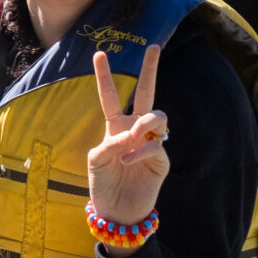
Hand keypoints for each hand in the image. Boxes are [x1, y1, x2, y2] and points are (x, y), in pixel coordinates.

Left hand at [86, 44, 168, 229]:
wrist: (117, 211)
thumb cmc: (102, 185)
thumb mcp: (96, 161)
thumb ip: (109, 143)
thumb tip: (131, 133)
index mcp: (114, 126)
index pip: (110, 97)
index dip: (104, 76)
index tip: (99, 53)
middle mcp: (134, 129)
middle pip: (145, 93)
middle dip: (150, 70)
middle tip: (153, 46)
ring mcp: (150, 142)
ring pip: (157, 115)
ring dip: (145, 122)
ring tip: (133, 136)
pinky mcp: (161, 158)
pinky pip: (156, 144)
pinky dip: (142, 150)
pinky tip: (129, 160)